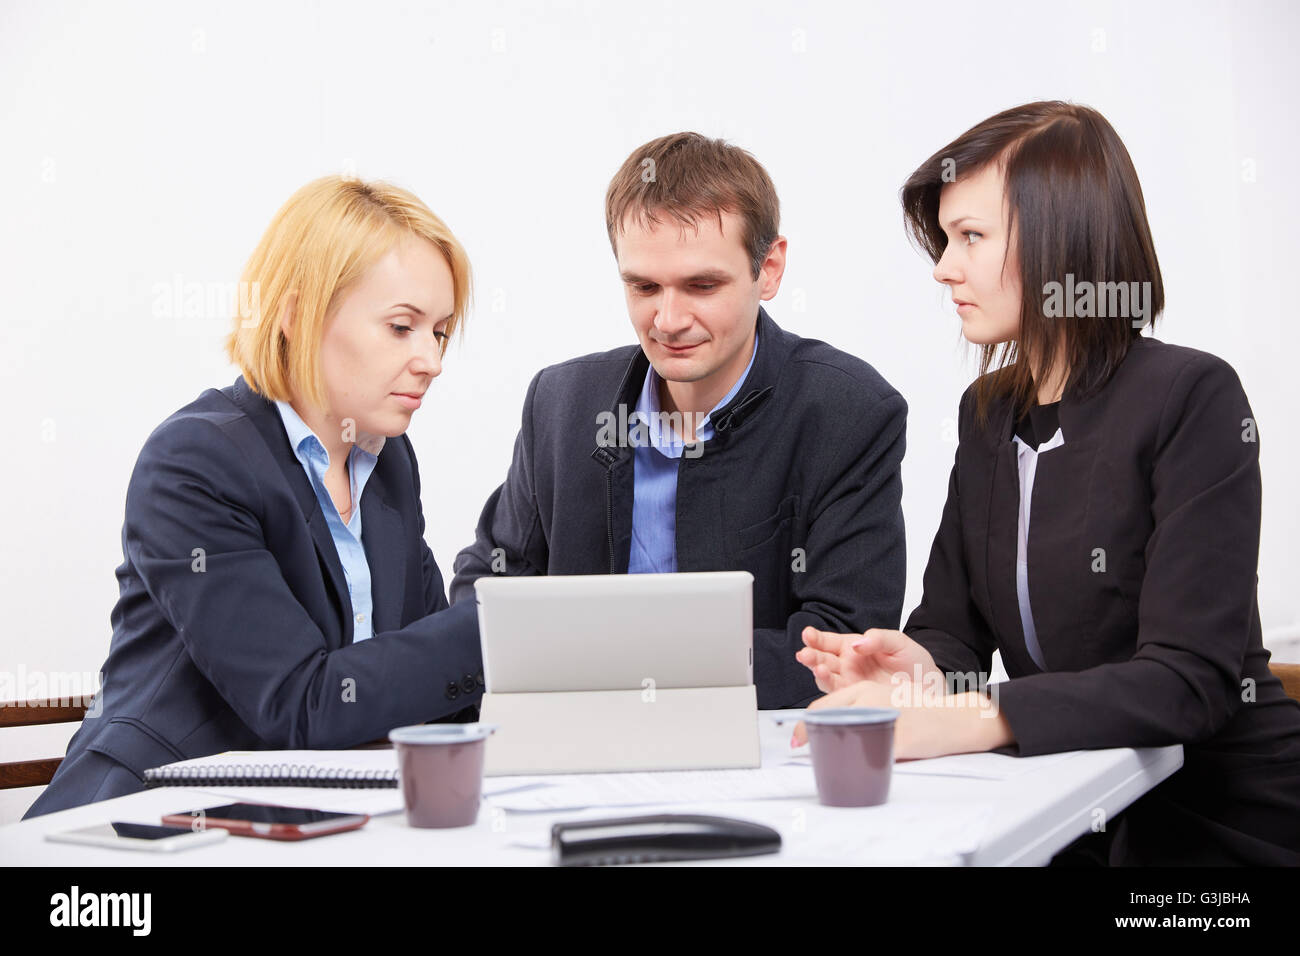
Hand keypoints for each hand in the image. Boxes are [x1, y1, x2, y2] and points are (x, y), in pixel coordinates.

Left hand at [789, 679, 1013, 758]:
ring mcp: (885, 721)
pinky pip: (872, 755)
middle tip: (801, 750)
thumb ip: (857, 709)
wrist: (955, 718)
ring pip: (846, 737)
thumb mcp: (883, 700)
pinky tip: (854, 770)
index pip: (824, 705)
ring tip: (825, 760)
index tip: (797, 739)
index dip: (806, 724)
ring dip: (830, 750)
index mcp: (865, 691)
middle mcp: (871, 701)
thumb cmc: (918, 712)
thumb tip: (827, 728)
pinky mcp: (900, 741)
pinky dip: (859, 763)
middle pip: (829, 718)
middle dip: (810, 736)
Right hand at [796, 627, 939, 693]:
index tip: (808, 634)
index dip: (816, 638)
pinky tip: (828, 682)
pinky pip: (838, 696)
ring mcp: (850, 684)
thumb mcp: (899, 642)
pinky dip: (831, 690)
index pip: (829, 641)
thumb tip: (857, 643)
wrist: (929, 688)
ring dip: (818, 672)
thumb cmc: (913, 663)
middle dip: (811, 656)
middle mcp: (847, 666)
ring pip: (826, 678)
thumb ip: (878, 638)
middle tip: (805, 653)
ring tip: (818, 667)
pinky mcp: (856, 700)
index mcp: (854, 647)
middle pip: (822, 659)